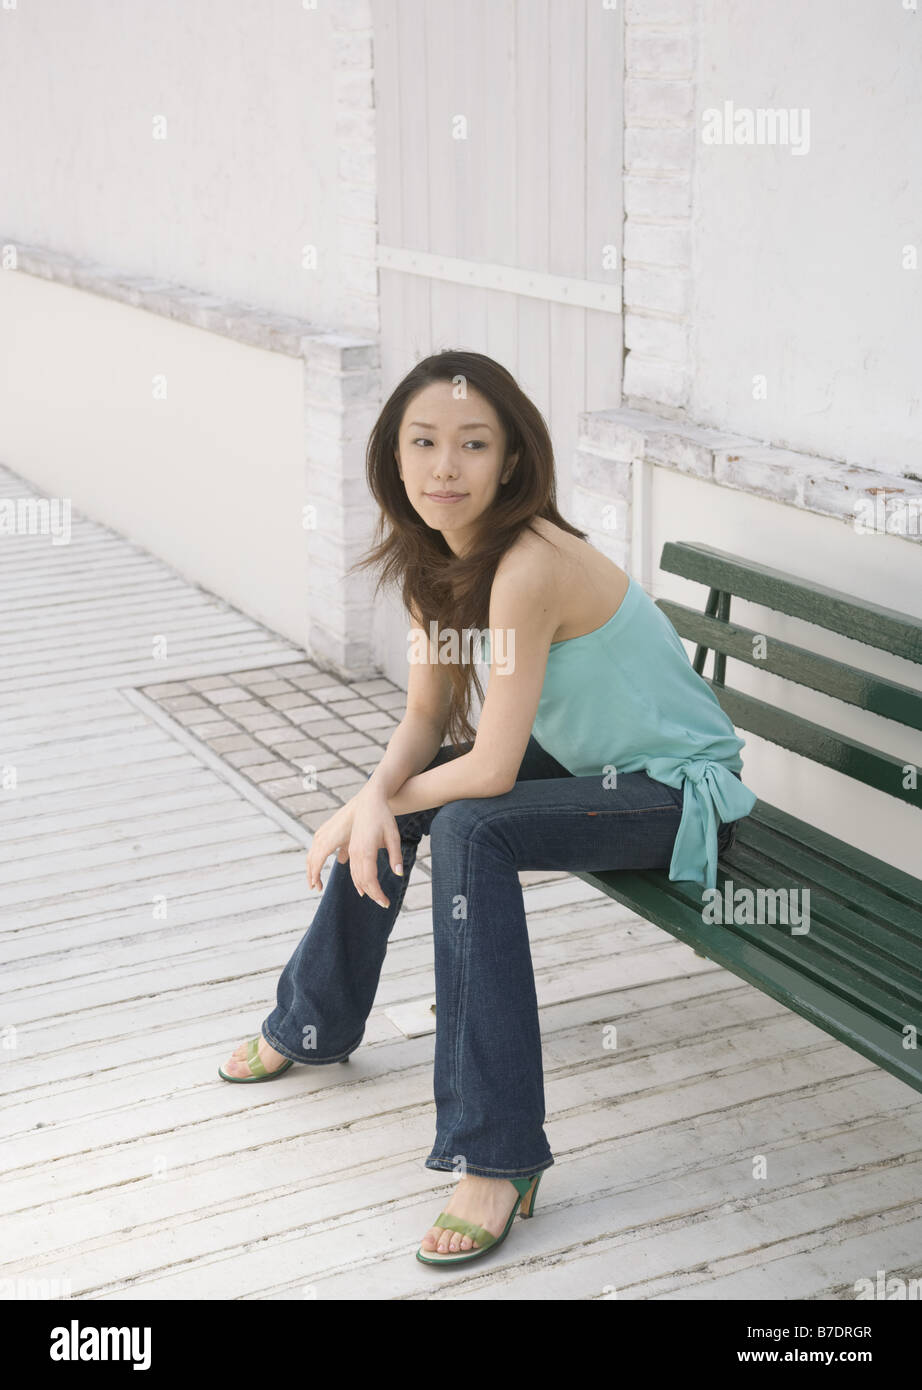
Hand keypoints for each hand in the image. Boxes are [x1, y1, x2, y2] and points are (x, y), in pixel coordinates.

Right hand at [306, 788, 402, 907]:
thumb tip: (399, 874)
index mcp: (364, 850)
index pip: (369, 880)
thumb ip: (396, 855)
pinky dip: (351, 876)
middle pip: (360, 879)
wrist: (371, 798)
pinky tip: (355, 882)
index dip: (376, 894)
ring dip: (359, 886)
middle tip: (381, 903)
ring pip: (352, 874)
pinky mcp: (347, 843)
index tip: (385, 903)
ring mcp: (349, 847)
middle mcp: (354, 851)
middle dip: (370, 893)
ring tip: (368, 896)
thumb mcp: (393, 835)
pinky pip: (346, 865)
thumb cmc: (383, 816)